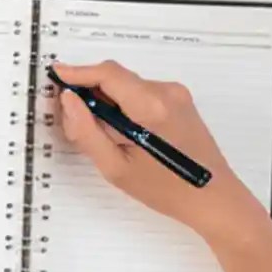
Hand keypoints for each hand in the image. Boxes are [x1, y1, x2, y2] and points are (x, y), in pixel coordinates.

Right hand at [53, 61, 271, 243]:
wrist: (215, 199)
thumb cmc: (167, 190)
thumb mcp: (116, 168)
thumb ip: (87, 131)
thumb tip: (68, 100)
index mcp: (151, 107)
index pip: (107, 74)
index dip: (78, 72)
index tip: (56, 76)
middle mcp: (166, 92)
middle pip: (115, 78)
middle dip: (90, 92)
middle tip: (74, 120)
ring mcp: (176, 94)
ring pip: (127, 86)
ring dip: (107, 101)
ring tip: (101, 134)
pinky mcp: (180, 101)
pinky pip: (141, 93)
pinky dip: (124, 104)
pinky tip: (122, 133)